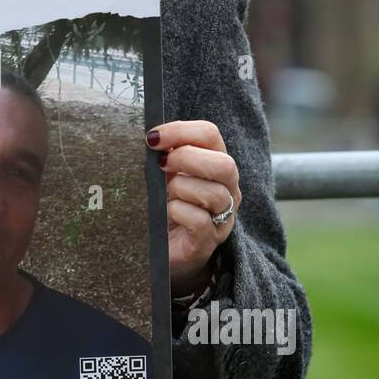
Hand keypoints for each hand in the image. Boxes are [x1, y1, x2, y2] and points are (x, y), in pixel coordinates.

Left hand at [146, 120, 241, 296]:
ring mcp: (222, 217)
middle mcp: (227, 189)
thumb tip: (151, 137)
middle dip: (187, 159)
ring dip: (181, 189)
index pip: (210, 134)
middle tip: (161, 165)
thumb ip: (162, 155)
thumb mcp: (163, 175)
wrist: (164, 248)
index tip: (153, 137)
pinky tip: (167, 214)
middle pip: (224, 164)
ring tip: (164, 196)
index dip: (181, 131)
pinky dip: (178, 212)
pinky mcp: (209, 240)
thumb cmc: (165, 205)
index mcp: (215, 164)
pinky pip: (200, 221)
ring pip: (214, 193)